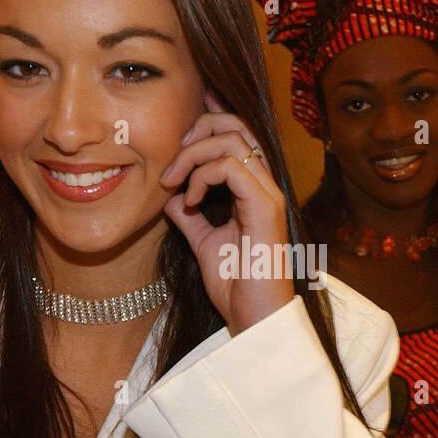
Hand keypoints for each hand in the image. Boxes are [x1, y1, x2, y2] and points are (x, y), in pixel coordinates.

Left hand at [159, 92, 293, 333]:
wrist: (253, 316)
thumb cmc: (236, 285)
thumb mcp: (204, 242)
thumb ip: (190, 216)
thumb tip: (169, 196)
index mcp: (253, 188)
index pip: (234, 134)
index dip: (205, 120)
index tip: (172, 134)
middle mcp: (264, 184)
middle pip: (235, 124)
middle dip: (196, 130)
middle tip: (169, 160)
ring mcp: (268, 193)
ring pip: (232, 139)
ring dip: (192, 153)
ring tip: (171, 181)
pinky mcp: (265, 207)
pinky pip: (231, 167)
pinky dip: (202, 176)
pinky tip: (189, 199)